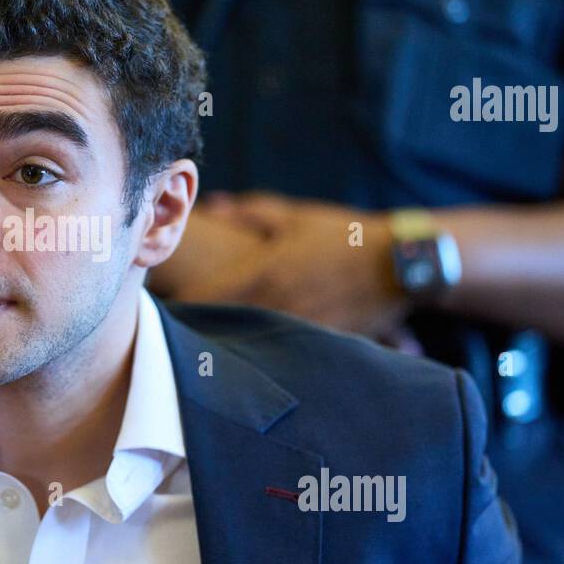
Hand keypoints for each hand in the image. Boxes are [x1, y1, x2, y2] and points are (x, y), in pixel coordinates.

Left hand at [190, 191, 409, 336]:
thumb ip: (250, 212)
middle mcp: (273, 305)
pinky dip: (264, 355)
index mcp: (262, 272)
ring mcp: (294, 330)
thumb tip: (212, 206)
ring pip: (246, 347)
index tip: (163, 306)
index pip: (201, 297)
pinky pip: (279, 356)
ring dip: (229, 346)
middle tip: (176, 334)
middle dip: (198, 329)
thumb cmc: (343, 234)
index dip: (177, 303)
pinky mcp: (315, 346)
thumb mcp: (296, 216)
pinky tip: (256, 357)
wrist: (401, 264)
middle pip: (217, 329)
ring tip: (210, 351)